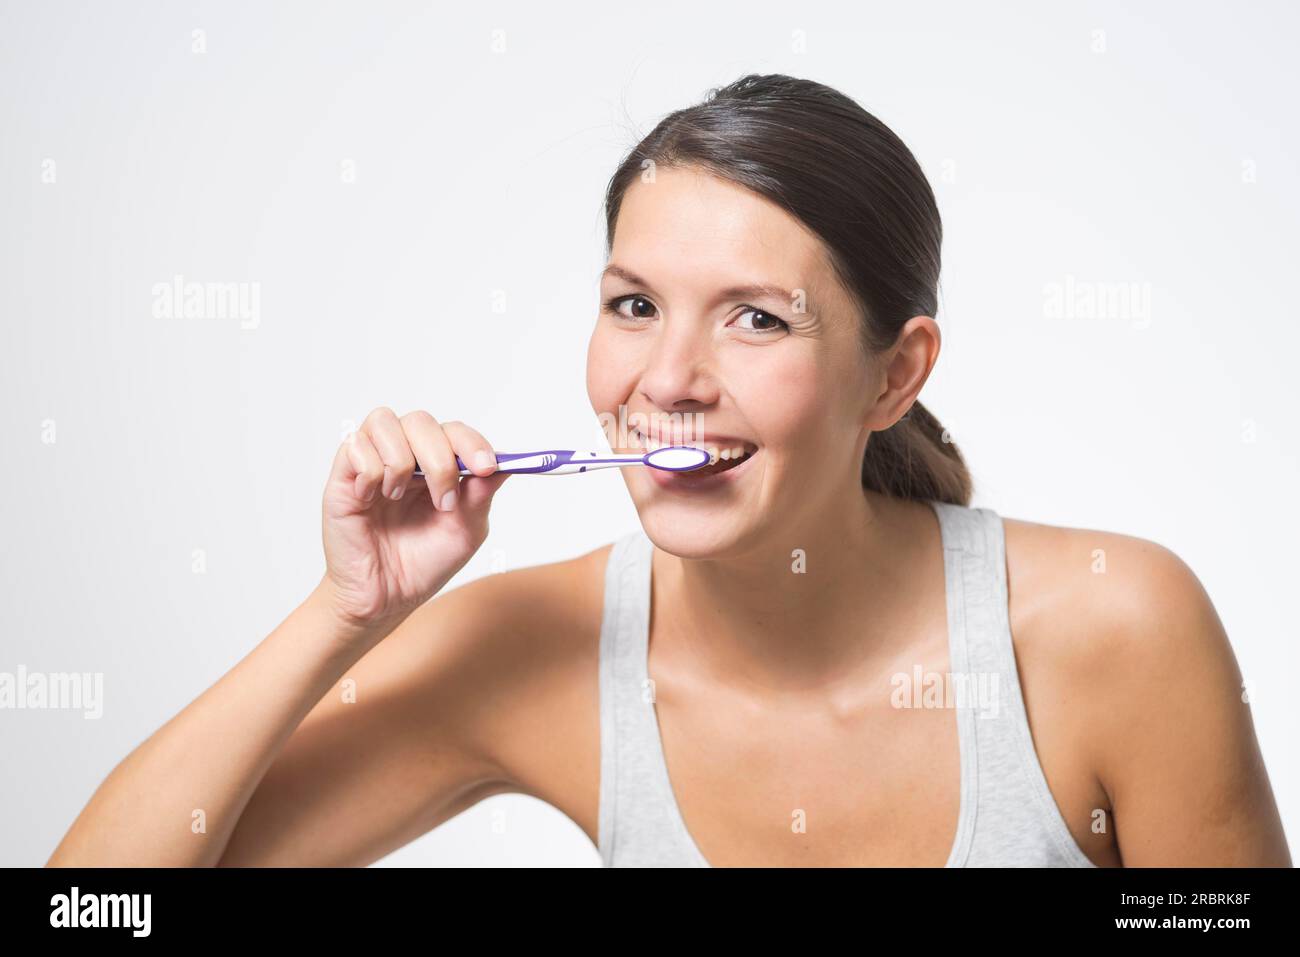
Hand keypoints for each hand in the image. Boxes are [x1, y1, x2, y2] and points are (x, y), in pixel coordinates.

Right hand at [318, 407, 509, 631]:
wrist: (384, 599)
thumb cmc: (422, 564)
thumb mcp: (465, 532)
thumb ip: (481, 497)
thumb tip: (502, 465)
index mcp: (435, 465)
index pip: (454, 432)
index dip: (472, 443)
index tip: (486, 467)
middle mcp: (403, 455)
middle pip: (421, 421)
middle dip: (440, 459)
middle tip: (444, 501)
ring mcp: (371, 462)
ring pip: (384, 422)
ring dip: (401, 462)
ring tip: (398, 498)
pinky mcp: (342, 475)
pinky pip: (355, 445)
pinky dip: (371, 471)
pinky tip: (371, 498)